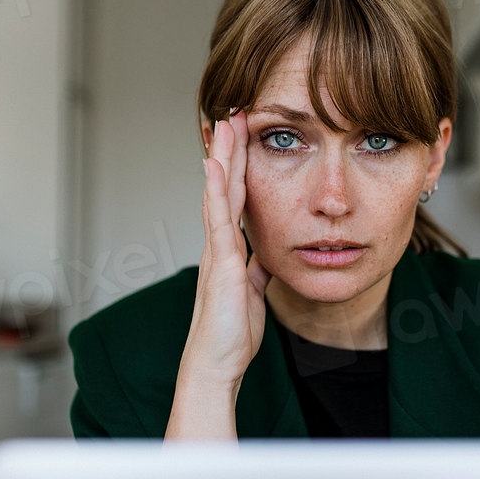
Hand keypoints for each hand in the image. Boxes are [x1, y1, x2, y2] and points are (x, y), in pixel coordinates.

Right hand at [181, 110, 270, 392]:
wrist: (214, 366)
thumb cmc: (229, 335)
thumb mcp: (252, 293)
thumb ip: (256, 269)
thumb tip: (265, 254)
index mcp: (228, 250)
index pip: (236, 198)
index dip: (240, 166)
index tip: (242, 137)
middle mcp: (218, 244)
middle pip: (224, 186)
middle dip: (229, 150)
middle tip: (232, 113)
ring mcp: (215, 251)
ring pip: (218, 194)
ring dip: (221, 158)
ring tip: (224, 124)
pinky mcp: (218, 264)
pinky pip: (217, 221)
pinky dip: (215, 192)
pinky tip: (214, 167)